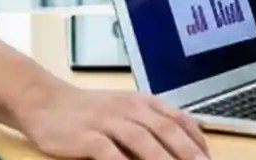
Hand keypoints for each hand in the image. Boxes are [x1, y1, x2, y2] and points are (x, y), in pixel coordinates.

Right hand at [21, 86, 209, 159]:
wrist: (46, 102)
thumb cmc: (90, 111)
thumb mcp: (126, 109)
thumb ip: (152, 122)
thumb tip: (185, 142)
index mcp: (144, 103)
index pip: (180, 120)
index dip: (197, 141)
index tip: (209, 159)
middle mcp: (130, 109)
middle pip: (166, 130)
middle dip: (188, 153)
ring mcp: (108, 121)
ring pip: (143, 141)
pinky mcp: (87, 136)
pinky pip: (109, 153)